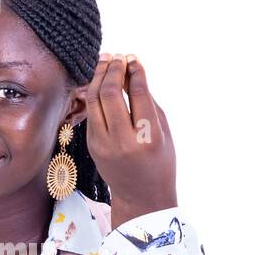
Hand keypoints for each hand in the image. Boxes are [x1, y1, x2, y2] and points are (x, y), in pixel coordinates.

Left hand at [84, 54, 178, 227]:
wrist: (141, 197)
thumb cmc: (159, 161)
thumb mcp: (164, 132)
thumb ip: (149, 102)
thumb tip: (132, 71)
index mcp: (147, 138)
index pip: (138, 94)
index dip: (134, 71)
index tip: (133, 59)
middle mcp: (122, 141)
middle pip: (109, 93)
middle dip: (113, 70)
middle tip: (118, 57)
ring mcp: (103, 145)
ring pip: (93, 100)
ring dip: (99, 77)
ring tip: (106, 62)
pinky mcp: (91, 146)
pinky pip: (91, 112)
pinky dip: (94, 93)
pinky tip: (101, 81)